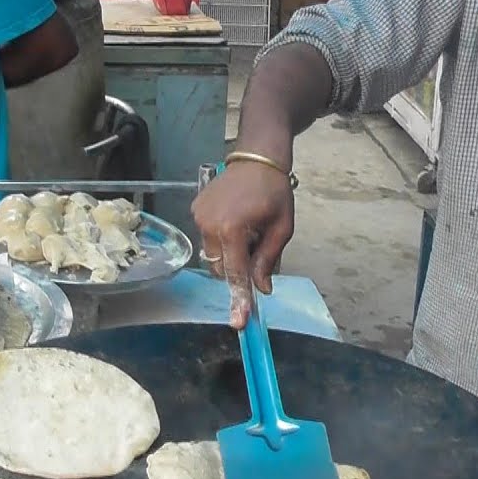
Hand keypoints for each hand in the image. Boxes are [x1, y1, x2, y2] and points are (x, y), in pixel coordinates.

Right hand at [192, 161, 294, 329]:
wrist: (257, 157)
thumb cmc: (275, 191)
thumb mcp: (282, 228)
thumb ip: (268, 259)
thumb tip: (261, 288)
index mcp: (232, 229)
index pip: (235, 273)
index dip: (239, 299)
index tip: (239, 322)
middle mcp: (209, 225)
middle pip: (221, 268)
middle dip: (238, 268)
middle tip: (258, 248)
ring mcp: (198, 216)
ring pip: (213, 254)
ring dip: (230, 252)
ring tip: (248, 229)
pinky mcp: (195, 209)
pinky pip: (207, 237)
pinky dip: (221, 238)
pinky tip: (236, 220)